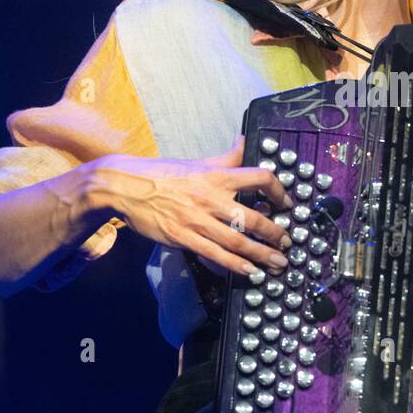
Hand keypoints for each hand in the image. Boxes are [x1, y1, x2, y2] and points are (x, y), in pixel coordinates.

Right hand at [90, 137, 292, 275]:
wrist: (124, 185)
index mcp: (217, 176)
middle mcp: (210, 198)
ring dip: (261, 255)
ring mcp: (196, 220)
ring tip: (277, 263)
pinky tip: (250, 272)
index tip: (288, 204)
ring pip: (237, 241)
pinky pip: (214, 255)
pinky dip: (235, 266)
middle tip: (288, 244)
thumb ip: (227, 157)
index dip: (279, 191)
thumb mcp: (199, 161)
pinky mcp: (182, 238)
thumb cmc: (163, 173)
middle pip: (253, 218)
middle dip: (276, 234)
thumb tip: (246, 141)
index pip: (259, 178)